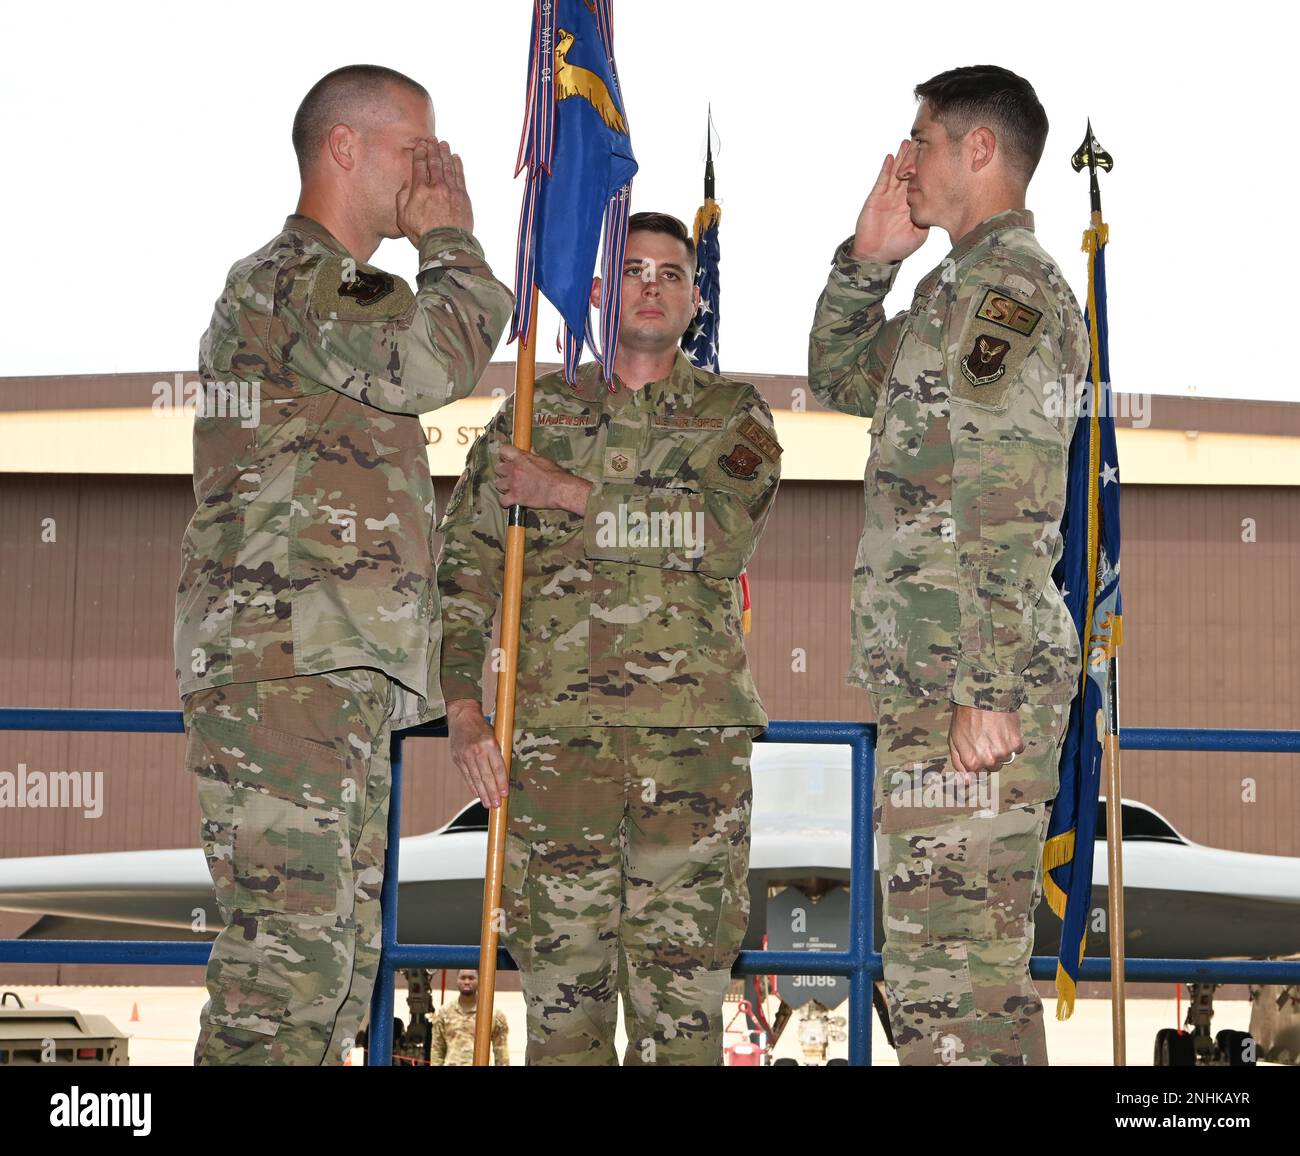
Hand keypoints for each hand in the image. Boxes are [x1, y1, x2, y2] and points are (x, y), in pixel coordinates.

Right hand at [396, 136, 472, 243]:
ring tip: (444, 144)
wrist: (446, 244)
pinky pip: (460, 175)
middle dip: (432, 148)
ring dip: (445, 153)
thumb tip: (407, 184)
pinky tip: (456, 158)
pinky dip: (457, 165)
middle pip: (434, 162)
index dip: (420, 152)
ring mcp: (451, 190)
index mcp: (420, 190)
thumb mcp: (402, 217)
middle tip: (432, 139)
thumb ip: (402, 198)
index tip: (420, 145)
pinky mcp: (463, 196)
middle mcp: (436, 186)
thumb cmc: (422, 234)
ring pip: (448, 166)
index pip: (419, 165)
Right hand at [447, 699, 507, 808]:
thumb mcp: (495, 735)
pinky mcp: (458, 759)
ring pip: (476, 779)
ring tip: (489, 805)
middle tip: (497, 805)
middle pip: (486, 776)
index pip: (497, 767)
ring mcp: (465, 756)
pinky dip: (473, 787)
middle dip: (492, 792)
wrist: (462, 716)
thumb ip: (498, 752)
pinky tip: (478, 795)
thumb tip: (504, 773)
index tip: (505, 794)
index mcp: (489, 744)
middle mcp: (476, 751)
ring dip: (483, 794)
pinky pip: (467, 776)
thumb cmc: (482, 726)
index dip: (502, 782)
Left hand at [495, 444, 590, 512]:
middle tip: (510, 475)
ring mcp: (513, 484)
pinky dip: (505, 502)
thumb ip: (534, 456)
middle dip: (503, 472)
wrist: (560, 490)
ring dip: (503, 486)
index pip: (504, 450)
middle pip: (498, 468)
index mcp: (521, 458)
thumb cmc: (556, 476)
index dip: (504, 455)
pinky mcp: (515, 497)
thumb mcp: (545, 460)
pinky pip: (502, 500)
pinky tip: (511, 501)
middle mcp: (514, 469)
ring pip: (497, 484)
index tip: (507, 458)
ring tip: (510, 488)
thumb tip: (531, 451)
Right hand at [851, 140, 928, 262]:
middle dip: (915, 157)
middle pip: (909, 172)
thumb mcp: (920, 235)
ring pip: (896, 172)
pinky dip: (886, 169)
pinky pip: (882, 181)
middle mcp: (900, 197)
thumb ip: (928, 220)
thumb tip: (942, 208)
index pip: (921, 182)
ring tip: (907, 142)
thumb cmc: (898, 247)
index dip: (927, 169)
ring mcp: (888, 196)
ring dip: (901, 157)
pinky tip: (891, 157)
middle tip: (923, 139)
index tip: (938, 154)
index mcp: (912, 203)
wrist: (877, 255)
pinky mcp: (876, 198)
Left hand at [948, 704, 1024, 777]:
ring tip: (994, 731)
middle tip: (985, 737)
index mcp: (972, 763)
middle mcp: (989, 761)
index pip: (978, 771)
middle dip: (990, 755)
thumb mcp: (954, 740)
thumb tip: (967, 782)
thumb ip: (959, 762)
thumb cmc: (965, 718)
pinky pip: (1017, 748)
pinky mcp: (1016, 744)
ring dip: (1002, 748)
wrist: (982, 698)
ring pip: (1006, 758)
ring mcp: (1004, 753)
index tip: (976, 746)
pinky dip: (1013, 740)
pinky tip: (1004, 729)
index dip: (977, 758)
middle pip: (994, 766)